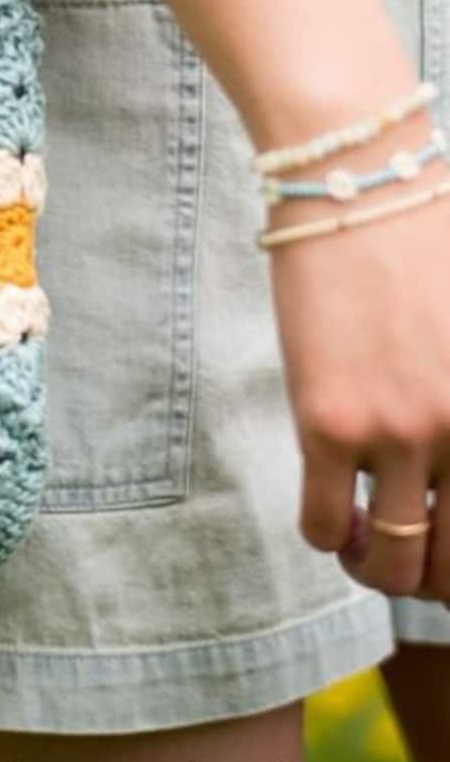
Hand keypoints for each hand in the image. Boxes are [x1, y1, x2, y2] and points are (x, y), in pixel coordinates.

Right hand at [265, 131, 449, 603]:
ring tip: (364, 541)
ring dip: (379, 570)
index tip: (446, 541)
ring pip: (392, 563)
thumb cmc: (428, 242)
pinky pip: (324, 523)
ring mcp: (397, 432)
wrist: (359, 183)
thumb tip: (446, 460)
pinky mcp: (328, 421)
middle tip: (411, 551)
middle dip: (434, 578)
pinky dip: (327, 537)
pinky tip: (328, 512)